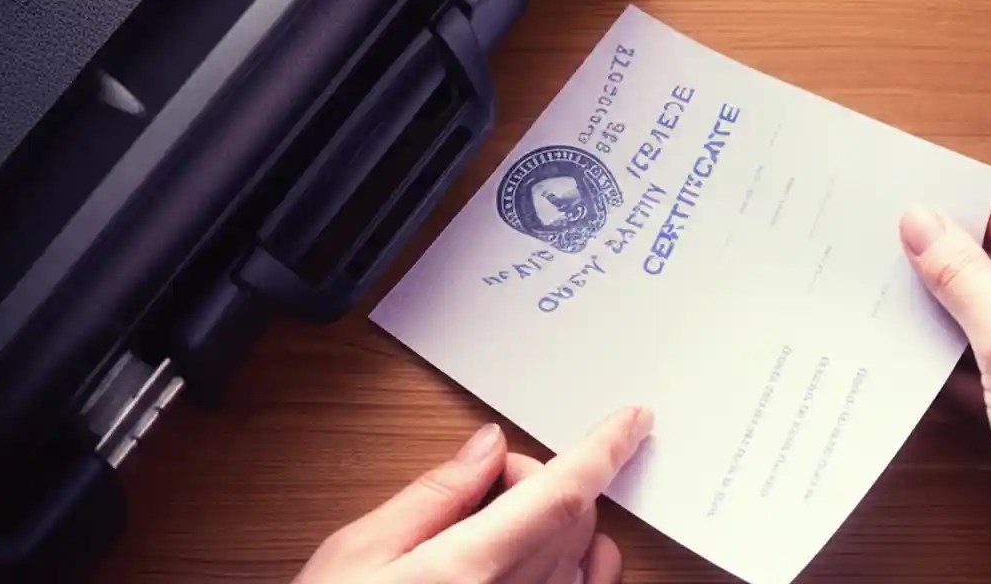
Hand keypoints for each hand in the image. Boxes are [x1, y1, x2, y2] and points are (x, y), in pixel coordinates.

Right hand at [293, 406, 652, 583]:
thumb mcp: (356, 555)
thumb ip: (433, 496)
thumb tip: (487, 446)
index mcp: (468, 572)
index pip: (562, 495)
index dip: (605, 449)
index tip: (634, 420)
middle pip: (575, 519)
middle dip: (540, 482)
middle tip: (481, 487)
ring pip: (587, 560)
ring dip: (561, 528)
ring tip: (496, 533)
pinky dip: (576, 569)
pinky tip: (535, 564)